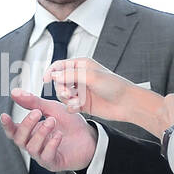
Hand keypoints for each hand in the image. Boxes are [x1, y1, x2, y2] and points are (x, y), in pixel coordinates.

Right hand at [1, 89, 96, 171]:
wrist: (90, 137)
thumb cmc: (69, 124)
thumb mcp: (52, 108)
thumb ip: (33, 102)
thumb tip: (14, 92)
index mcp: (30, 132)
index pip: (13, 131)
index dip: (7, 125)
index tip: (4, 115)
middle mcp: (33, 144)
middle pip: (19, 139)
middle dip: (26, 124)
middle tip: (37, 112)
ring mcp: (42, 155)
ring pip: (31, 148)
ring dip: (40, 132)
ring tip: (52, 121)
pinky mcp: (53, 163)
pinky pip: (46, 156)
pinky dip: (51, 144)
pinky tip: (58, 135)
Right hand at [45, 58, 163, 130]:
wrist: (126, 103)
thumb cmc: (115, 86)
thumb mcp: (91, 76)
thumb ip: (70, 75)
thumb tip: (54, 75)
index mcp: (82, 66)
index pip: (60, 66)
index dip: (51, 71)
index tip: (46, 79)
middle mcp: (80, 78)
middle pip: (59, 81)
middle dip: (60, 88)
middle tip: (67, 93)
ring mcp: (81, 91)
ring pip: (62, 95)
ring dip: (66, 98)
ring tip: (76, 101)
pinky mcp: (83, 104)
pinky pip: (69, 106)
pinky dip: (71, 107)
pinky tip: (79, 107)